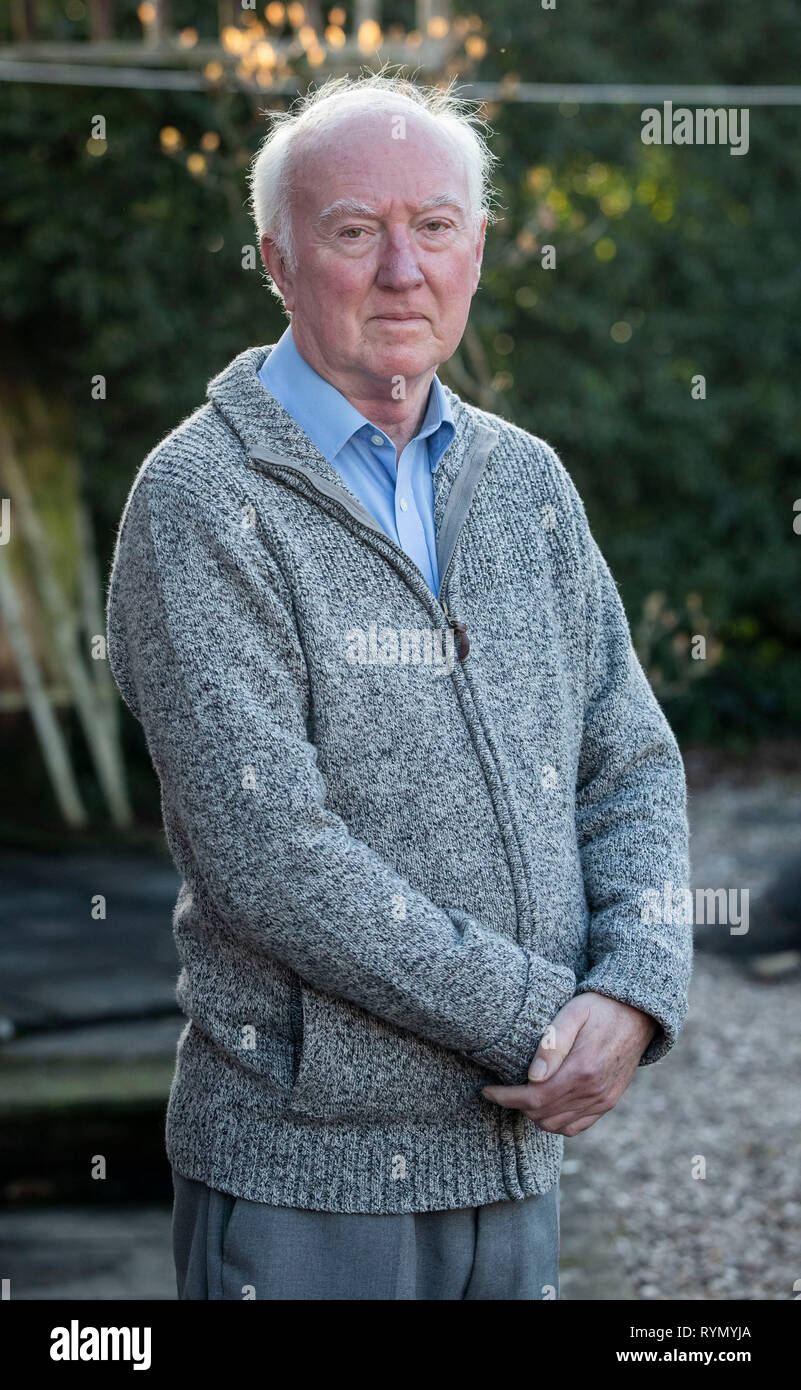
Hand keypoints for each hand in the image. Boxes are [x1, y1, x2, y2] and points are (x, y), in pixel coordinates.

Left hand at [481, 991, 657, 1136]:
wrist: (637, 1014)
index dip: (506, 1097)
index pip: (534, 1098)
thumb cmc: (600, 1008)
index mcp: (582, 1069)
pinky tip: (545, 1104)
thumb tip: (533, 1077)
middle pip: (542, 1115)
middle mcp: (593, 1091)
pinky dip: (555, 1122)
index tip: (487, 1090)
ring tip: (520, 1096)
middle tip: (502, 1089)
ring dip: (534, 1114)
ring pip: (557, 1125)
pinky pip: (576, 1127)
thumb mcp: (573, 1013)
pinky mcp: (608, 1102)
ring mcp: (603, 1100)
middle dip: (516, 1105)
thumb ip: (552, 1044)